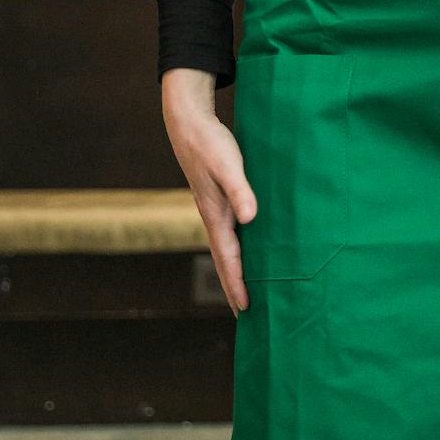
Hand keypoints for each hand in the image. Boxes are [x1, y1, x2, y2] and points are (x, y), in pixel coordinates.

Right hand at [163, 68, 255, 312]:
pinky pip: (231, 233)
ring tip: (246, 291)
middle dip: (233, 287)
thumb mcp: (228, 166)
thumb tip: (249, 218)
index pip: (229, 259)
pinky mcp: (220, 199)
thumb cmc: (210, 144)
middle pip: (225, 261)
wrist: (189, 124)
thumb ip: (240, 190)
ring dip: (236, 271)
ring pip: (227, 248)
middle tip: (244, 315)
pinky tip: (249, 249)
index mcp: (216, 216)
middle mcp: (214, 218)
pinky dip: (239, 249)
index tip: (245, 310)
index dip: (237, 284)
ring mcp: (215, 210)